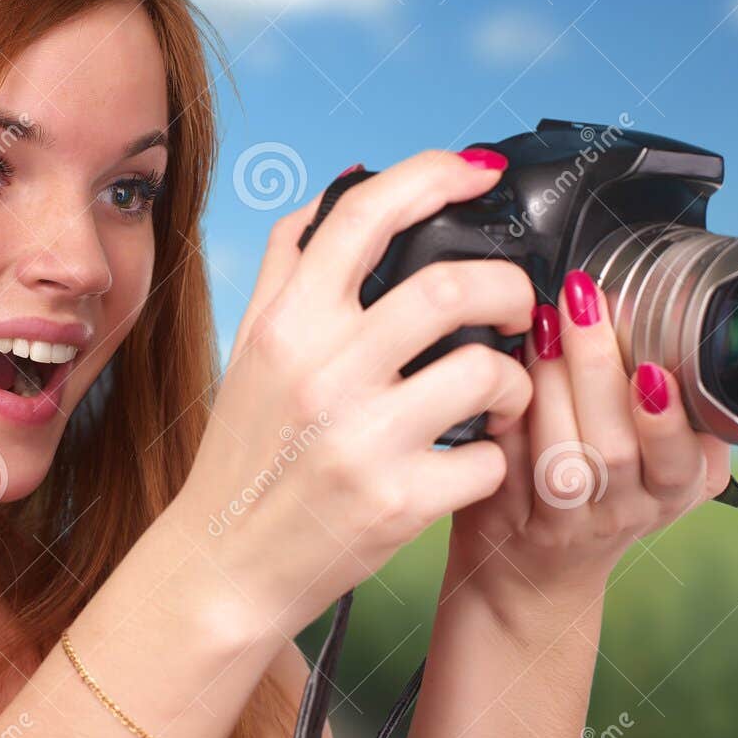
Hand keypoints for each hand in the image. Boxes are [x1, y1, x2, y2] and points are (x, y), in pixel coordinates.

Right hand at [165, 149, 535, 640]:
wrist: (223, 565)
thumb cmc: (245, 452)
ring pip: (485, 372)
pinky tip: (473, 456)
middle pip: (450, 287)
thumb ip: (291, 260)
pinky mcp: (397, 504)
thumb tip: (351, 182)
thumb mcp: (250, 347)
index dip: (433, 174)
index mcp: (286, 325)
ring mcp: (360, 441)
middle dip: (507, 286)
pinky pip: (488, 458)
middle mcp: (321, 373)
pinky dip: (495, 454)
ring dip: (512, 377)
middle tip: (514, 304)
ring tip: (498, 390)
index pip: (364, 214)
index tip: (478, 173)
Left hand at [448, 268, 732, 609]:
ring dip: (551, 385)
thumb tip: (661, 313)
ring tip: (541, 327)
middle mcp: (621, 511)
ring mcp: (563, 520)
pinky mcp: (507, 516)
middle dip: (598, 369)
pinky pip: (508, 465)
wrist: (531, 575)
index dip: (667, 419)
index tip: (653, 368)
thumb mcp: (655, 465)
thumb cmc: (596, 498)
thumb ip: (671, 409)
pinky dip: (506, 417)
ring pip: (561, 459)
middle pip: (616, 449)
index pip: (684, 462)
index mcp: (670, 490)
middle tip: (582, 303)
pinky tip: (500, 372)